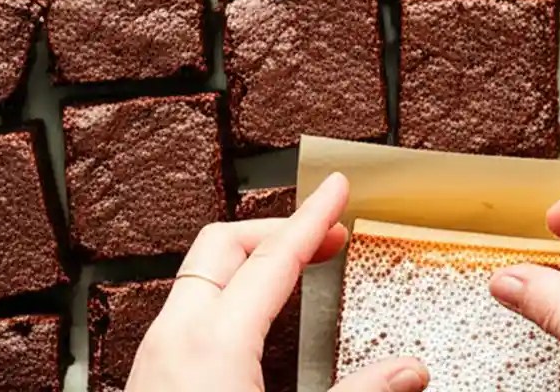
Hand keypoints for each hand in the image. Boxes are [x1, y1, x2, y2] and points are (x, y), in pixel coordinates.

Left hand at [126, 173, 429, 391]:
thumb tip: (411, 370)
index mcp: (213, 343)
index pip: (274, 256)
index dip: (314, 217)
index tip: (340, 187)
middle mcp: (174, 337)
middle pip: (223, 247)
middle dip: (278, 230)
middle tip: (329, 238)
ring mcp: (153, 358)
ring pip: (201, 276)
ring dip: (252, 262)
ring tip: (301, 273)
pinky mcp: (148, 380)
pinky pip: (189, 309)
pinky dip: (229, 294)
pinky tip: (259, 323)